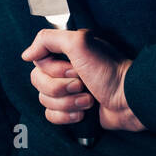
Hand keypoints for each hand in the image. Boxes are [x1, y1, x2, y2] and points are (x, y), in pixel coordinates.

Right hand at [21, 28, 145, 132]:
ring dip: (68, 102)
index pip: (39, 60)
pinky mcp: (73, 109)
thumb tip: (27, 54)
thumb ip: (49, 39)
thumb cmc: (109, 71)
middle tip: (82, 84)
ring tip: (89, 99)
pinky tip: (84, 112)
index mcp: (69, 51)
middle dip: (60, 88)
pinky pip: (52, 116)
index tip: (73, 68)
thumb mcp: (80, 43)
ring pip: (45, 100)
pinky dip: (67, 116)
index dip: (52, 68)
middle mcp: (68, 69)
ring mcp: (70, 90)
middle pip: (38, 81)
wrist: (129, 100)